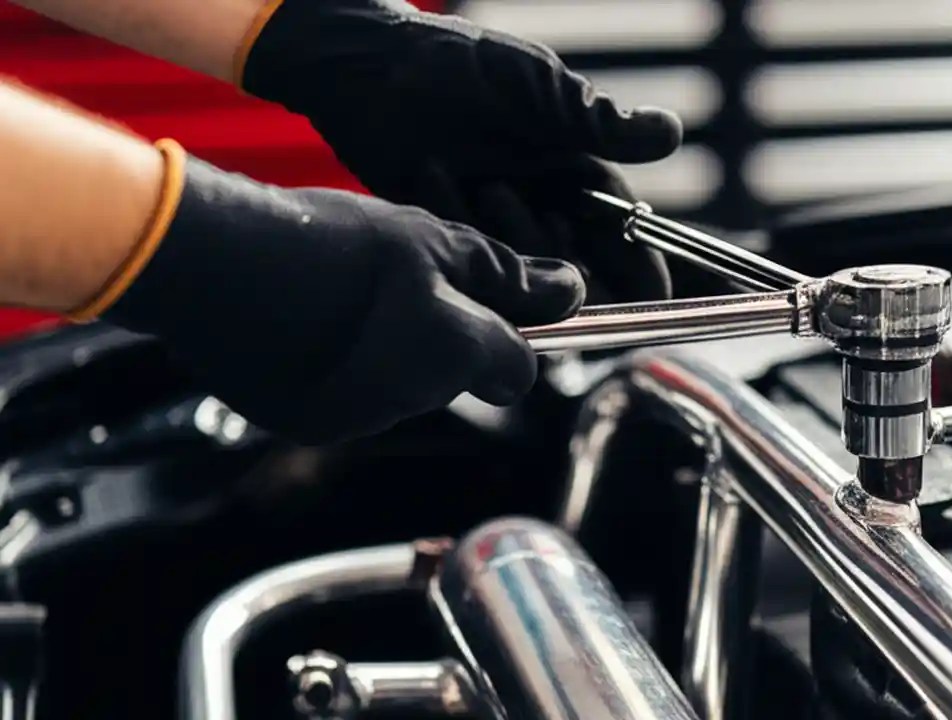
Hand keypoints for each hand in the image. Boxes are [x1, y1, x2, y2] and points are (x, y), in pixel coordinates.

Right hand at [104, 150, 584, 444]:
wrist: (209, 265)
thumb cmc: (324, 241)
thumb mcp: (428, 239)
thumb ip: (504, 274)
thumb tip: (571, 290)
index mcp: (452, 352)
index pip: (520, 371)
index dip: (514, 342)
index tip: (497, 314)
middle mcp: (411, 399)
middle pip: (456, 377)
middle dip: (442, 339)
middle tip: (395, 287)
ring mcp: (356, 420)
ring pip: (401, 389)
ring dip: (389, 354)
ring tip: (338, 300)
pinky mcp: (306, 426)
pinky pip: (348, 401)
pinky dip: (340, 372)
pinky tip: (306, 328)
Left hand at [239, 0, 683, 302]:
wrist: (373, 66)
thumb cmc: (462, 66)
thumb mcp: (539, 91)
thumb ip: (600, 124)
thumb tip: (672, 133)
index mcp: (575, 171)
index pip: (621, 232)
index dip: (640, 266)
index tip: (654, 293)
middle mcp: (540, 203)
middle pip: (578, 264)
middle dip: (573, 265)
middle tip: (555, 244)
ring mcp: (494, 223)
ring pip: (526, 269)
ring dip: (516, 236)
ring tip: (490, 182)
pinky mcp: (449, 236)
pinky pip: (471, 259)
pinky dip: (461, 221)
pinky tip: (436, 172)